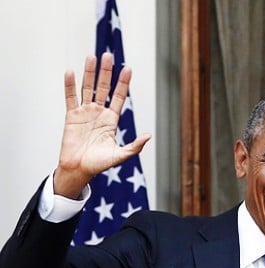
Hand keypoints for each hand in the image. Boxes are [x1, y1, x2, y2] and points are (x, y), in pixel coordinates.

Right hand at [54, 52, 150, 198]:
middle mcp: (98, 113)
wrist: (79, 169)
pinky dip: (69, 85)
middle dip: (107, 72)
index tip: (128, 69)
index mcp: (111, 120)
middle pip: (103, 88)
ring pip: (87, 88)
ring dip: (90, 73)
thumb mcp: (120, 155)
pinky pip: (70, 97)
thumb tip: (149, 135)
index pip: (118, 97)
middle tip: (109, 55)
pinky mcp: (71, 116)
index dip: (122, 83)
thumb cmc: (100, 164)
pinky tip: (71, 72)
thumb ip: (135, 146)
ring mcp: (84, 113)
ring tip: (92, 57)